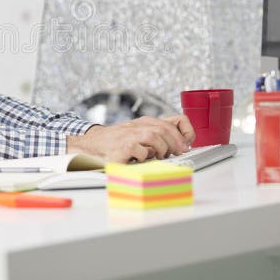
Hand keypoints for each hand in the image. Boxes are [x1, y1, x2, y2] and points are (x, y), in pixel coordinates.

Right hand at [66, 115, 194, 162]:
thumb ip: (156, 135)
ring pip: (155, 137)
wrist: (92, 145)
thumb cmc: (116, 141)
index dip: (186, 131)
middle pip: (165, 129)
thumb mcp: (137, 133)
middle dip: (174, 143)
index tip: (188, 143)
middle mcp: (138, 126)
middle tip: (176, 154)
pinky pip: (142, 152)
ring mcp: (130, 135)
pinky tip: (140, 159)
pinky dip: (145, 157)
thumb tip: (181, 145)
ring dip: (161, 149)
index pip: (175, 120)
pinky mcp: (124, 147)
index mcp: (145, 122)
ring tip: (158, 156)